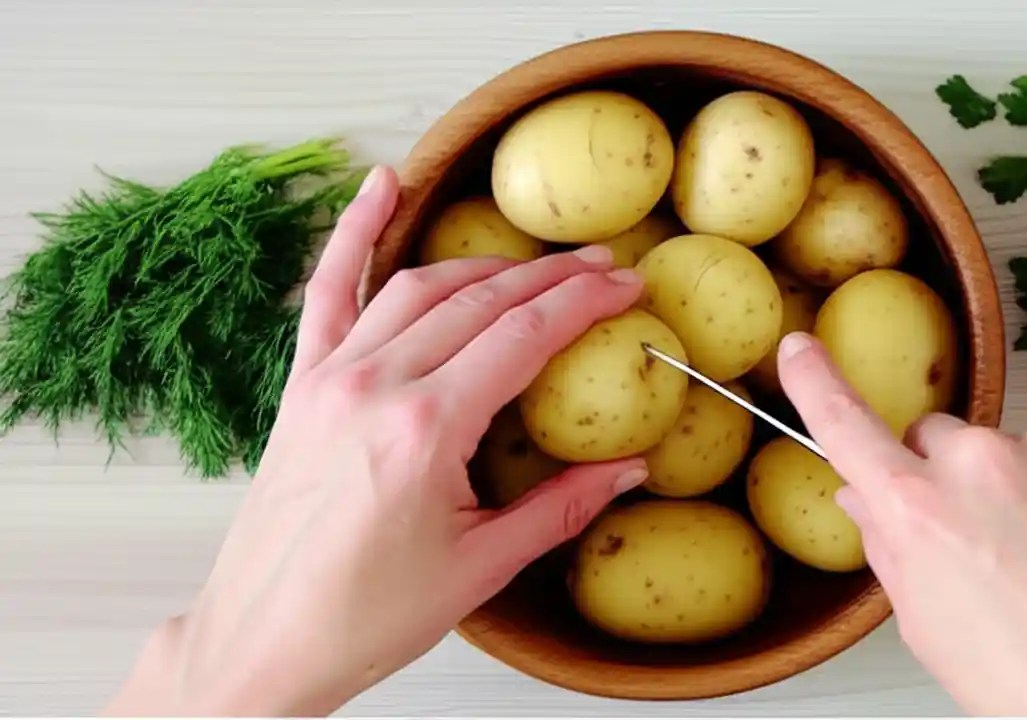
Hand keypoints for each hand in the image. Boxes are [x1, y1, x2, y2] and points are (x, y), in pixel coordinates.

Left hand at [103, 166, 649, 715]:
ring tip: (534, 264)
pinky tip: (380, 187)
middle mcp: (374, 387)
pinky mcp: (302, 385)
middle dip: (548, 277)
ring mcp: (331, 378)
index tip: (626, 287)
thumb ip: (559, 508)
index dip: (582, 303)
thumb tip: (628, 470)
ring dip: (483, 266)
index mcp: (424, 430)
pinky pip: (329, 291)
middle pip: (479, 301)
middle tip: (600, 270)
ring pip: (418, 287)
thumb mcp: (480, 568)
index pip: (523, 335)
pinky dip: (354, 234)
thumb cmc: (364, 617)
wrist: (262, 640)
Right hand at [776, 332, 1026, 716]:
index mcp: (917, 510)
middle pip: (933, 439)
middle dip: (939, 475)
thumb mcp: (923, 621)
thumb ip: (887, 545)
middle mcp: (977, 464)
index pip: (846, 425)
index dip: (815, 383)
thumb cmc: (1022, 680)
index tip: (799, 348)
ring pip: (1000, 451)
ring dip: (1006, 487)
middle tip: (970, 540)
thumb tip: (862, 497)